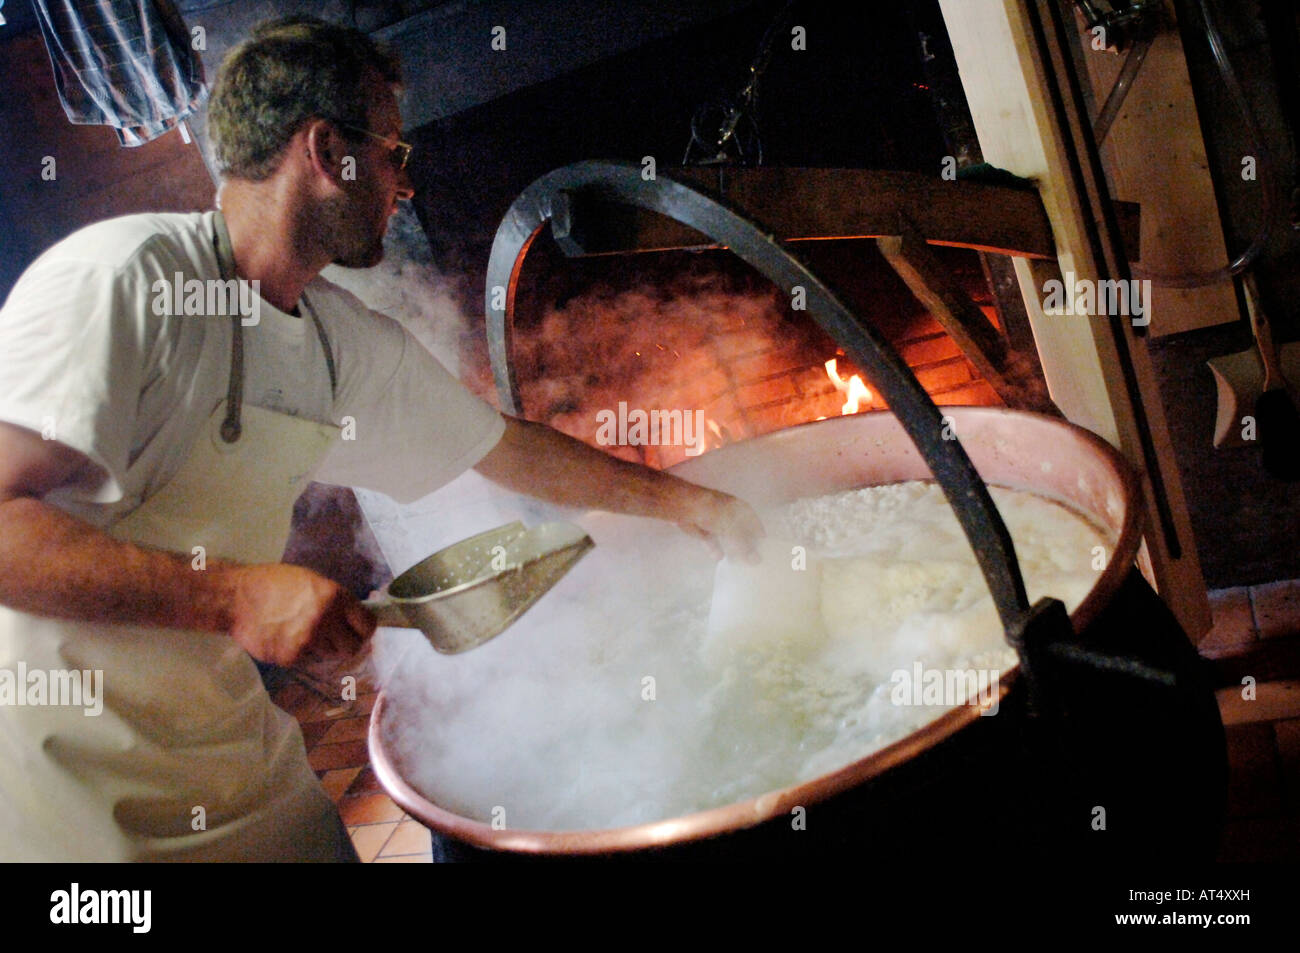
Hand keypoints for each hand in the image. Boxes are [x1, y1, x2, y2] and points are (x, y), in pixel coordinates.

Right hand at [224, 564, 375, 665]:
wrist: (236, 598)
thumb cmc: (274, 584)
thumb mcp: (312, 581)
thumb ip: (335, 601)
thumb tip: (354, 619)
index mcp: (335, 596)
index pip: (368, 624)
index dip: (364, 630)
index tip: (358, 632)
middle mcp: (326, 619)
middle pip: (353, 646)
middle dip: (346, 644)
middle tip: (334, 639)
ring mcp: (309, 640)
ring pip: (331, 656)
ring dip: (323, 649)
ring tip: (304, 635)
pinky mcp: (291, 657)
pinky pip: (308, 662)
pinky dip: (302, 655)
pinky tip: (287, 640)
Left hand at [677, 488, 764, 563]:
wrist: (683, 506)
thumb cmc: (713, 513)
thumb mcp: (731, 529)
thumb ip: (743, 546)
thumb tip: (757, 561)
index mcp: (739, 508)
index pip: (754, 522)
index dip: (759, 535)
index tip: (765, 549)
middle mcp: (729, 513)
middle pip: (740, 531)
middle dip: (745, 544)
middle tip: (751, 560)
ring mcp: (715, 521)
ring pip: (726, 537)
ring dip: (730, 548)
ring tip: (736, 563)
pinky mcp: (703, 528)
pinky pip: (712, 540)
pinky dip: (715, 548)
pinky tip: (718, 558)